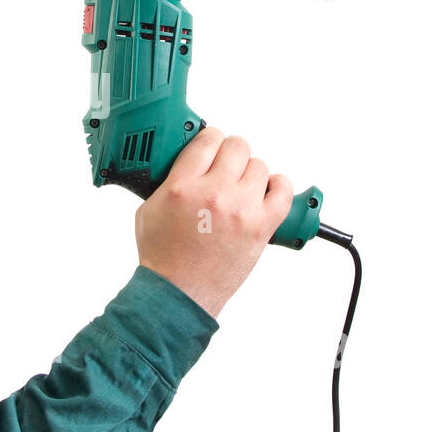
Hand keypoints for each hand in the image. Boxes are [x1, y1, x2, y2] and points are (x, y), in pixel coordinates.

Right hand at [134, 127, 293, 319]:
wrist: (179, 292)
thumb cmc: (163, 257)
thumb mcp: (150, 208)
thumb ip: (170, 179)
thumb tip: (188, 162)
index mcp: (183, 186)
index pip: (208, 139)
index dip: (210, 139)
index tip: (210, 146)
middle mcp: (214, 193)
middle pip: (237, 146)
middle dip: (230, 153)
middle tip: (225, 166)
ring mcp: (241, 209)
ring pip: (259, 165)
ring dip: (250, 173)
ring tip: (241, 187)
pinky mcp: (261, 227)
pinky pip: (282, 191)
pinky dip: (278, 186)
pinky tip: (267, 191)